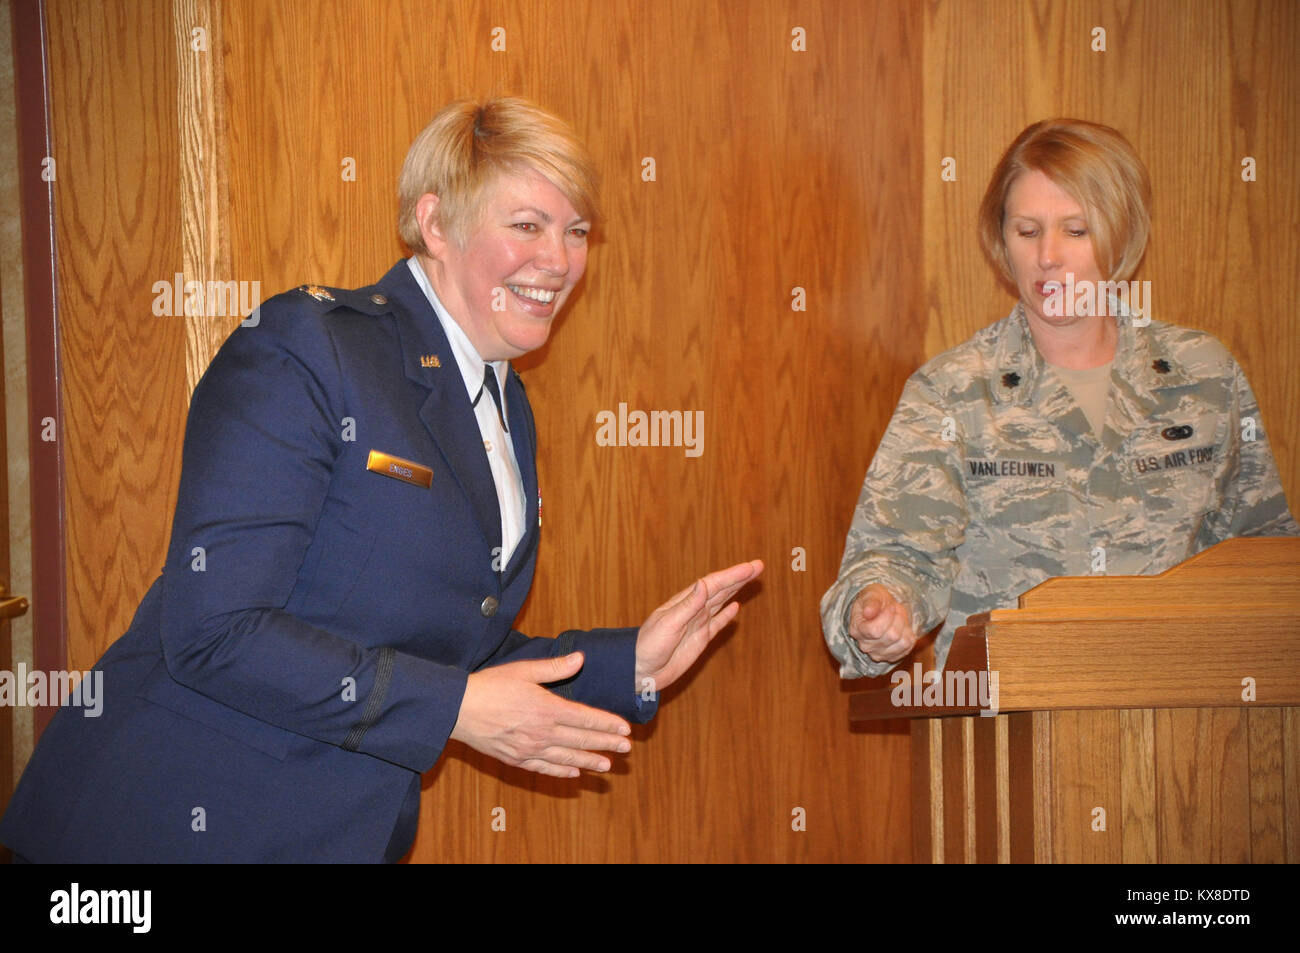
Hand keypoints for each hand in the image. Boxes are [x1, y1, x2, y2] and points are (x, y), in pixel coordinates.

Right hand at [450, 653, 631, 777]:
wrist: (456, 709)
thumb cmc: (489, 685)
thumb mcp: (523, 670)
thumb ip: (554, 668)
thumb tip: (580, 658)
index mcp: (546, 708)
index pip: (585, 718)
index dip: (606, 724)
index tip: (625, 729)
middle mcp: (541, 732)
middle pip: (580, 740)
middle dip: (606, 744)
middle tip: (626, 749)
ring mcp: (528, 749)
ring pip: (565, 758)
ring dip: (588, 762)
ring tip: (607, 766)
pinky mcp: (515, 759)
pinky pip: (544, 769)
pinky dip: (561, 772)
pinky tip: (573, 774)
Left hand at [634, 559, 763, 694]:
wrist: (641, 670)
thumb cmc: (649, 645)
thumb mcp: (668, 624)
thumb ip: (688, 605)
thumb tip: (703, 583)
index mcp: (685, 602)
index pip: (714, 584)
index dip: (733, 575)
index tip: (751, 567)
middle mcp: (694, 609)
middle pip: (721, 589)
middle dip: (739, 577)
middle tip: (759, 565)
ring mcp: (698, 624)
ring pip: (722, 602)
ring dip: (736, 590)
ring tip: (750, 578)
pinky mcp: (700, 639)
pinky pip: (717, 623)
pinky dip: (727, 615)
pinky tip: (735, 607)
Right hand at [849, 584, 916, 662]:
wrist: (879, 609)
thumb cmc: (874, 600)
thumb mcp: (872, 594)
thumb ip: (871, 602)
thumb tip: (868, 612)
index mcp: (857, 630)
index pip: (875, 630)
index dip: (887, 616)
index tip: (889, 606)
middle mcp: (865, 646)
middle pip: (892, 636)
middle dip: (898, 618)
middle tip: (894, 610)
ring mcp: (878, 654)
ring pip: (902, 642)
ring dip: (904, 626)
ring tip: (897, 618)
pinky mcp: (891, 657)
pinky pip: (908, 646)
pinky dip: (908, 634)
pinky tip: (901, 628)